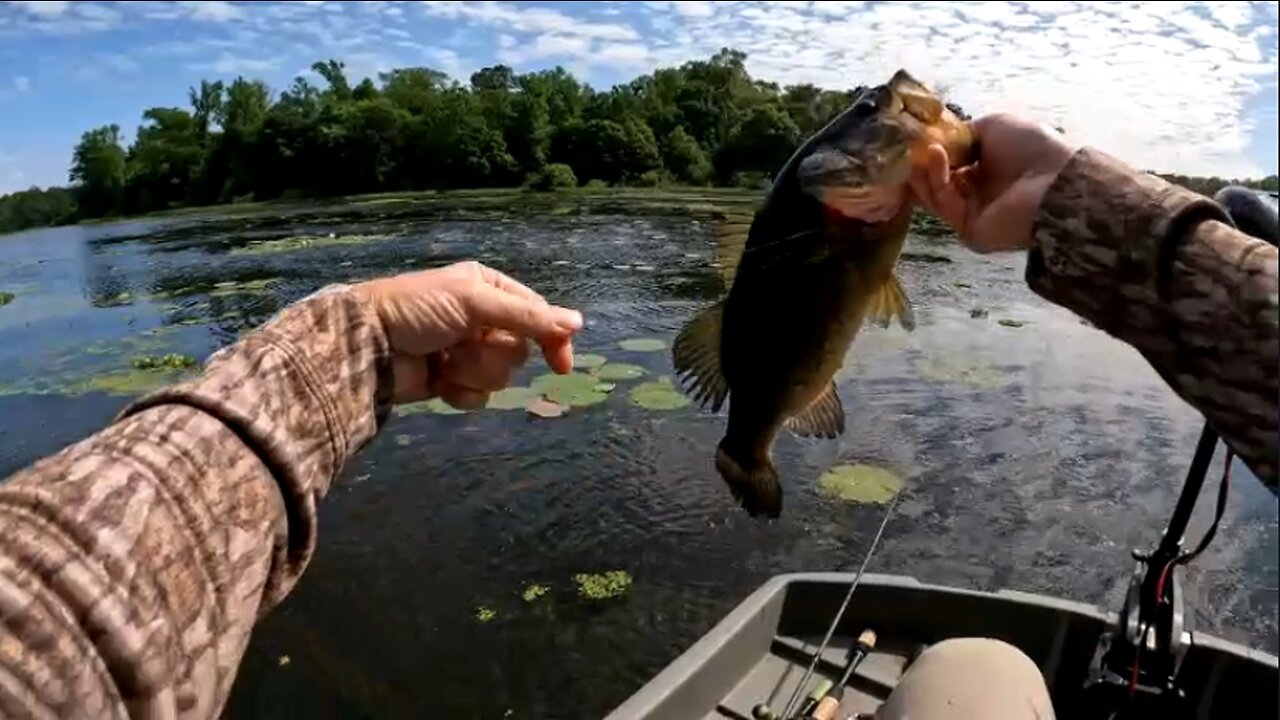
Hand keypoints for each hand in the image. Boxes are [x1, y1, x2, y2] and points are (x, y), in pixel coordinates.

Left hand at [354, 261, 583, 408]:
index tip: (561, 365)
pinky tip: (439, 382)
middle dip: (492, 352)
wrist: (366, 345)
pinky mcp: (450, 381)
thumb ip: (529, 316)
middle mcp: (480, 318)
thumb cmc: (418, 310)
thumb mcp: (475, 302)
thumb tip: (579, 323)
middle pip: (518, 349)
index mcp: (488, 288)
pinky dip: (460, 391)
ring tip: (444, 361)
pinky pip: (478, 395)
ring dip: (473, 371)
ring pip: (499, 375)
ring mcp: (465, 351)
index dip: (550, 338)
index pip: (536, 314)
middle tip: (465, 344)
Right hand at [908, 112, 1077, 252]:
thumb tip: (937, 140)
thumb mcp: (994, 126)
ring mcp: (973, 215)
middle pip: (938, 183)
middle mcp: (979, 194)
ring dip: (927, 170)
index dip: (932, 152)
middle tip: (909, 146)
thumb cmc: (1032, 148)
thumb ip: (963, 133)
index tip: (916, 137)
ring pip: (936, 195)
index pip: (950, 166)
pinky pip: (946, 205)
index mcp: (988, 171)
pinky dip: (937, 180)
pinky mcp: (969, 230)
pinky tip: (937, 156)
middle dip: (923, 164)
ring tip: (923, 148)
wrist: (1056, 181)